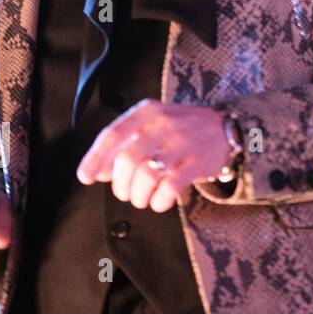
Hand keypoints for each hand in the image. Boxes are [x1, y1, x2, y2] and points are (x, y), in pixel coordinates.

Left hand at [76, 99, 231, 212]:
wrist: (226, 127)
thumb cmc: (182, 128)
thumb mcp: (153, 123)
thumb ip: (126, 143)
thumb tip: (100, 172)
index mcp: (148, 112)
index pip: (113, 135)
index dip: (95, 159)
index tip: (86, 177)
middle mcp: (164, 124)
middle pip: (127, 160)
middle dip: (119, 184)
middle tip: (124, 192)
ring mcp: (182, 143)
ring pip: (146, 176)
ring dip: (138, 195)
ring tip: (142, 198)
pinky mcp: (196, 163)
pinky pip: (168, 189)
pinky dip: (158, 201)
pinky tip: (159, 200)